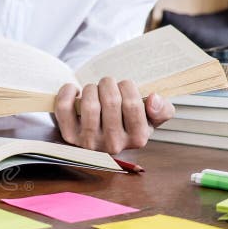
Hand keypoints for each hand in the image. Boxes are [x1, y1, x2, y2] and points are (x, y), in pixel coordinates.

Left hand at [54, 77, 174, 153]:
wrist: (100, 134)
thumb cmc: (127, 122)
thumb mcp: (150, 118)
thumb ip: (162, 110)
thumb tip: (153, 98)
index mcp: (137, 139)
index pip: (133, 105)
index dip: (127, 86)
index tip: (123, 84)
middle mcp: (113, 145)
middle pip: (111, 102)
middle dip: (108, 84)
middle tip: (107, 83)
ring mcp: (89, 143)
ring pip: (89, 104)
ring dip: (91, 88)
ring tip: (94, 88)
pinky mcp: (68, 136)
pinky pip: (64, 108)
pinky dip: (68, 92)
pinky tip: (75, 90)